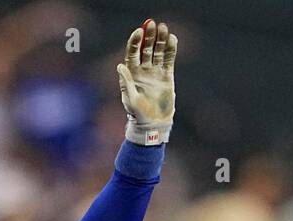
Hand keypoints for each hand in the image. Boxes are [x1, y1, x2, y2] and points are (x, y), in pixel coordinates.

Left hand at [116, 18, 176, 145]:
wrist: (153, 124)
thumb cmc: (138, 113)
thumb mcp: (130, 99)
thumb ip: (126, 82)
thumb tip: (120, 66)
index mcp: (132, 74)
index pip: (132, 53)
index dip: (135, 42)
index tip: (139, 31)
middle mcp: (143, 70)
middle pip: (146, 49)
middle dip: (148, 36)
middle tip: (152, 24)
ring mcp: (155, 72)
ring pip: (158, 51)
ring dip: (161, 40)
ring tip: (164, 28)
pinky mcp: (167, 76)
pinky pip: (169, 60)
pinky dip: (171, 50)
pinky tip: (172, 39)